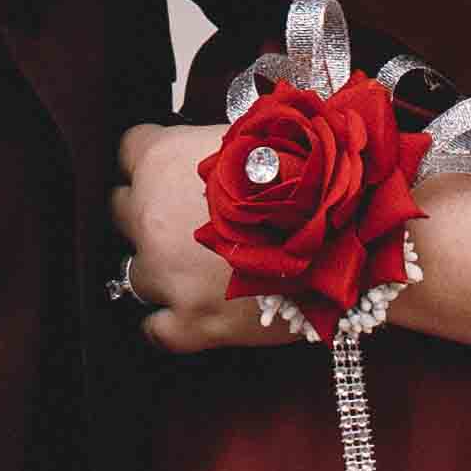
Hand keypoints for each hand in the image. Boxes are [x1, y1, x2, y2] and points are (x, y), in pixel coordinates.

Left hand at [110, 120, 301, 358]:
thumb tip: (198, 154)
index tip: (163, 173)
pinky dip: (169, 321)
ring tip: (200, 265)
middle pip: (119, 210)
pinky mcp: (188, 324)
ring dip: (158, 268)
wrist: (351, 235)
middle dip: (147, 214)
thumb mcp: (252, 142)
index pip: (125, 152)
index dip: (147, 163)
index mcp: (161, 160)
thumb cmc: (308, 179)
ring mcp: (166, 274)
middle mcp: (150, 215)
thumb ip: (207, 150)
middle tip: (184, 220)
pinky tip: (193, 308)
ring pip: (132, 272)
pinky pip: (153, 327)